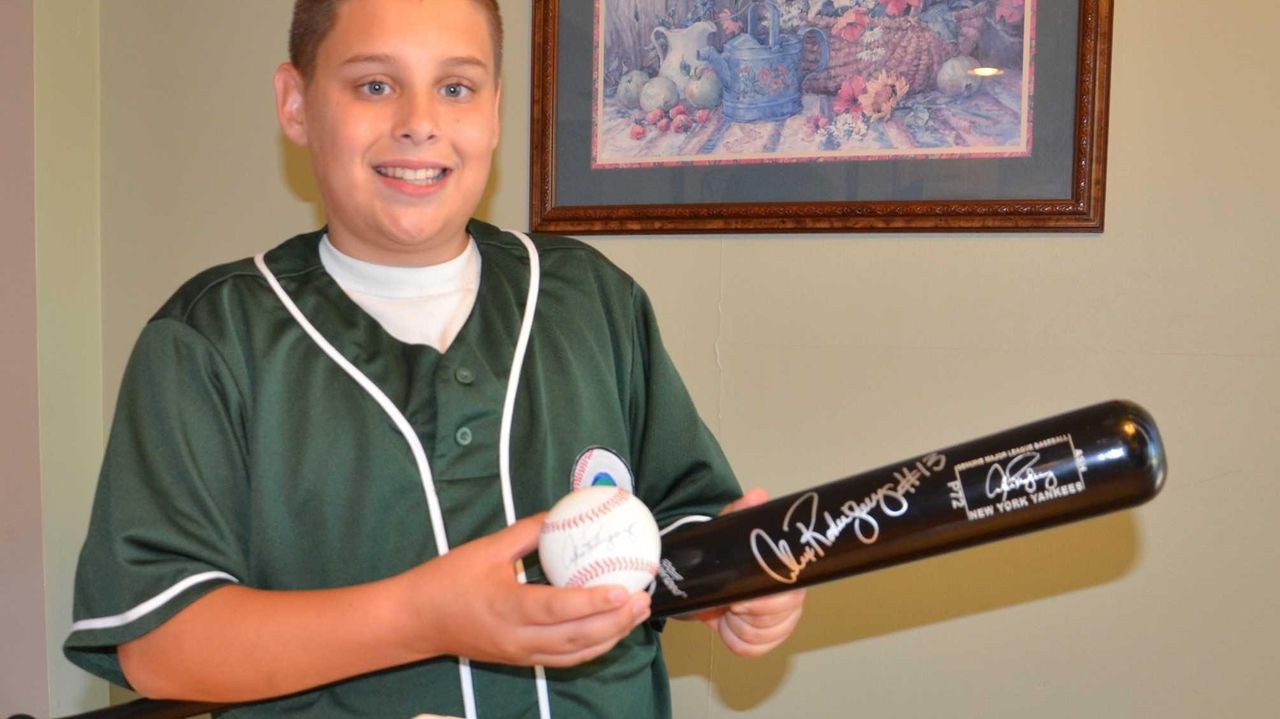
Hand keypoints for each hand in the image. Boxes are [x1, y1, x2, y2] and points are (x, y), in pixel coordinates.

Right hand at [403, 513, 651, 667]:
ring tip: (637, 614)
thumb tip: (563, 511)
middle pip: (575, 638)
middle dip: (615, 622)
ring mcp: (520, 653)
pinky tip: (611, 630)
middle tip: (642, 600)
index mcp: (506, 606)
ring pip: (574, 653)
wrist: (416, 621)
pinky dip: (592, 647)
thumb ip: (528, 531)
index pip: (556, 609)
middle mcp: (516, 637)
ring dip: (610, 636)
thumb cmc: (448, 580)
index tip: (621, 589)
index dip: (591, 602)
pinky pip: (564, 659)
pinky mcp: (521, 660)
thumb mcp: (486, 548)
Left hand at [696, 488, 805, 657]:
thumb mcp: (728, 529)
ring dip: (741, 627)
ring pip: (766, 635)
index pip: (790, 594)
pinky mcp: (764, 639)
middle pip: (780, 618)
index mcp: (785, 571)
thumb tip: (758, 495)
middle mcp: (789, 597)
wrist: (704, 576)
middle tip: (730, 604)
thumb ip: (741, 512)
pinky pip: (755, 649)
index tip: (741, 601)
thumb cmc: (724, 554)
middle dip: (750, 614)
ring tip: (728, 611)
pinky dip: (737, 640)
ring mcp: (779, 620)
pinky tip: (730, 626)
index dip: (767, 603)